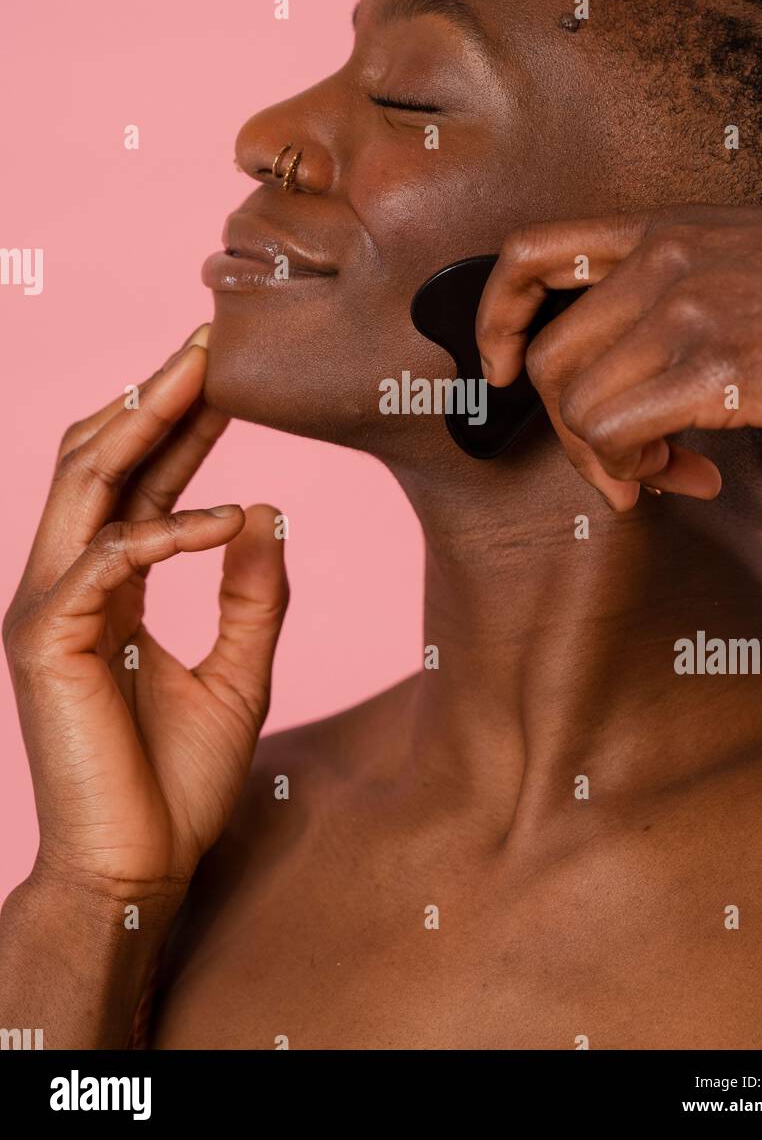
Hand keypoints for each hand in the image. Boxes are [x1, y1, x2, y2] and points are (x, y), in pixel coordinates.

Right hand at [2, 326, 288, 905]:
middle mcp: (67, 584)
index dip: (182, 421)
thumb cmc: (176, 783)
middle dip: (157, 394)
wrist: (139, 872)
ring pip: (86, 485)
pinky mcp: (46, 642)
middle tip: (213, 337)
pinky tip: (227, 513)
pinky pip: (109, 558)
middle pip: (101, 458)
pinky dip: (168, 529)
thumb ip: (251, 593)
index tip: (227, 369)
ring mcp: (47, 608)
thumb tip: (265, 511)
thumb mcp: (240, 671)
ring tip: (206, 373)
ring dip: (146, 423)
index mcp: (106, 588)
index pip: (140, 480)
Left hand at [476, 205, 761, 509]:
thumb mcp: (749, 251)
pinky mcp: (720, 368)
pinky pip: (618, 433)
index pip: (531, 252)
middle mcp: (665, 258)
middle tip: (620, 462)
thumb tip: (626, 364)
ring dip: (609, 460)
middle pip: (547, 358)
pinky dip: (635, 468)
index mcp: (666, 227)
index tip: (497, 366)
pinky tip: (689, 475)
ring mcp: (689, 309)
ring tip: (664, 468)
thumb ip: (677, 285)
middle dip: (568, 430)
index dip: (494, 317)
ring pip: (576, 404)